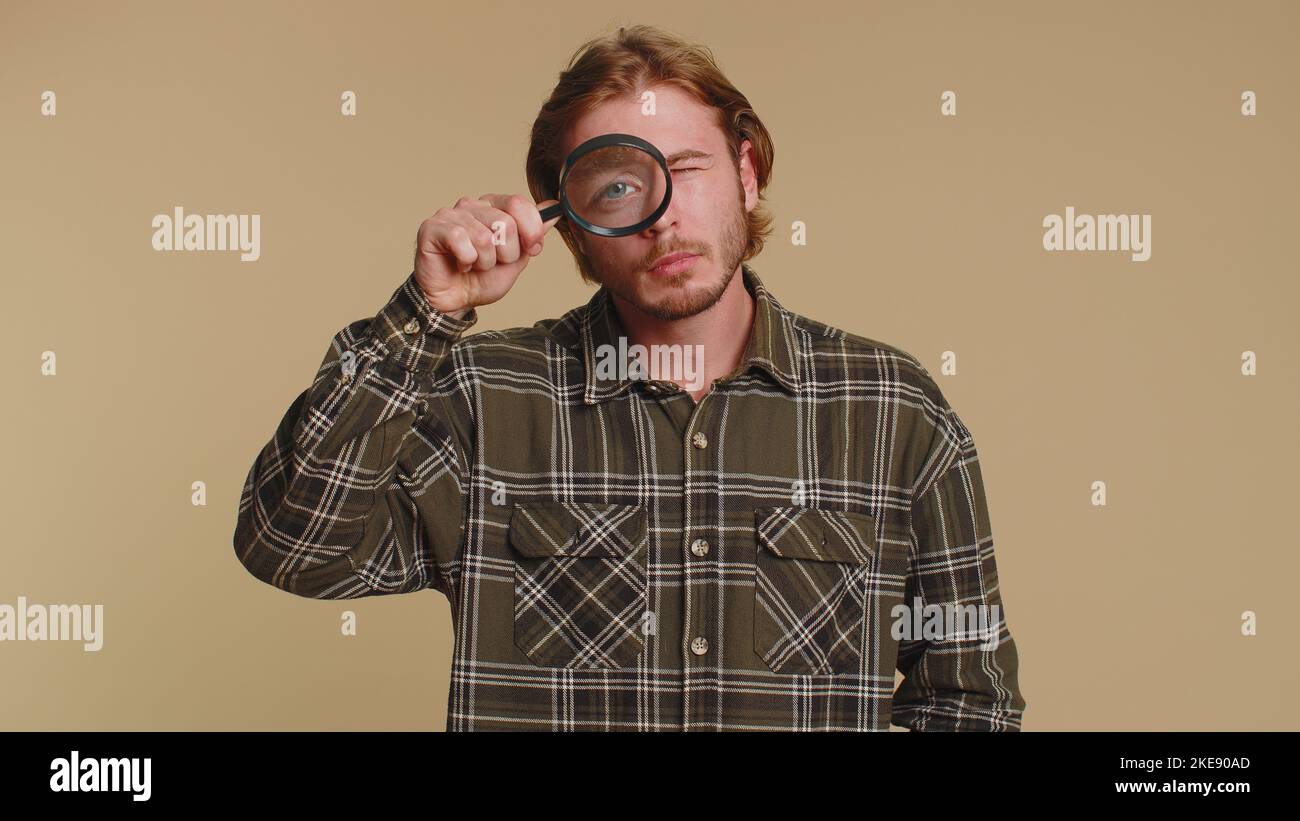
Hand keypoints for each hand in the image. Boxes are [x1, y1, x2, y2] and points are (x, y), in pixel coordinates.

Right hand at [413, 193, 561, 315]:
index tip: (531, 250)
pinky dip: (465, 261)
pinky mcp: (432, 228)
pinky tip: (459, 264)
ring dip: (484, 262)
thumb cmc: (481, 279)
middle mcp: (471, 205)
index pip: (519, 204)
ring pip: (484, 236)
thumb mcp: (517, 258)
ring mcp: (450, 214)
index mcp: (493, 207)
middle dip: (506, 254)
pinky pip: (461, 240)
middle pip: (505, 223)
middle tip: (491, 263)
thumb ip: (533, 234)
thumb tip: (554, 209)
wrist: (454, 302)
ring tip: (474, 265)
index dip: (531, 231)